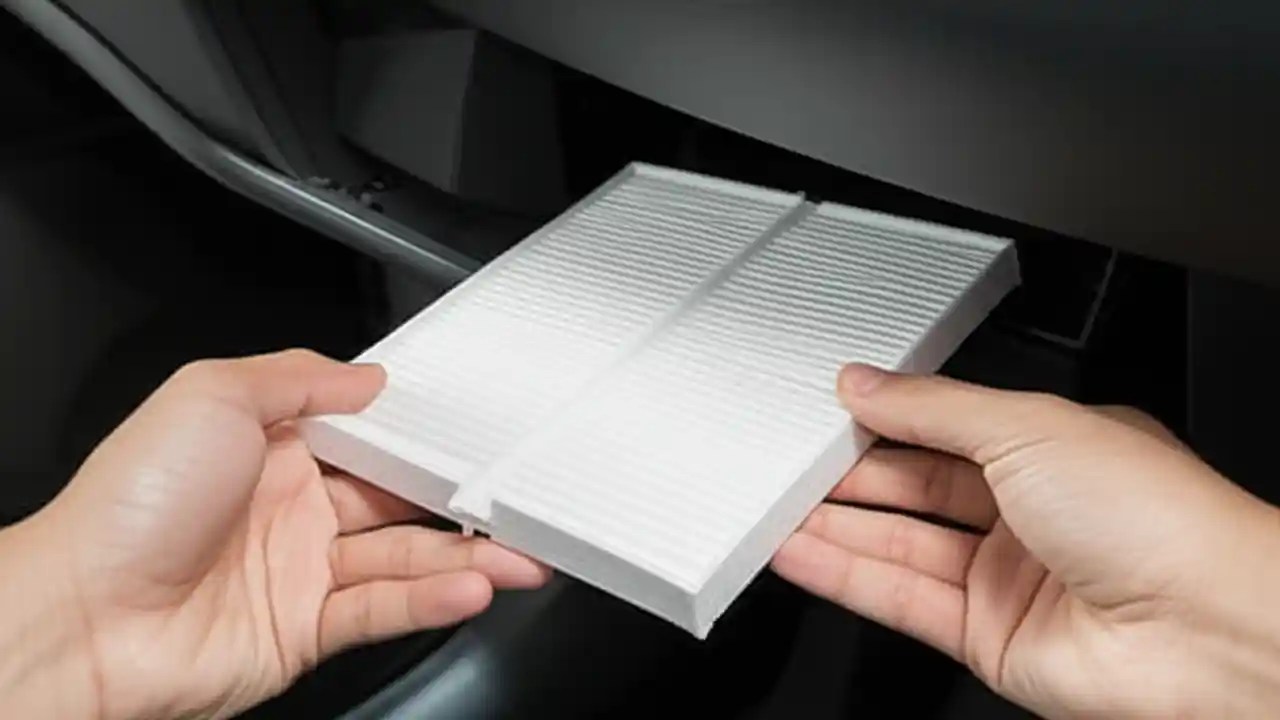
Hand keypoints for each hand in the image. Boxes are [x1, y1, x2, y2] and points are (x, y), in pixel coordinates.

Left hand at [0, 350, 549, 719]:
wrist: (82, 617)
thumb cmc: (127, 503)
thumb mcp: (211, 393)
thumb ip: (300, 378)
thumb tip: (369, 377)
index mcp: (272, 448)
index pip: (372, 438)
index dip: (424, 438)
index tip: (475, 436)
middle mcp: (292, 509)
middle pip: (401, 502)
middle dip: (462, 501)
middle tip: (517, 498)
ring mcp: (301, 571)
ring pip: (405, 560)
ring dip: (466, 558)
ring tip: (519, 556)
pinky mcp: (305, 630)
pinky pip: (384, 609)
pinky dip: (431, 600)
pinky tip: (469, 587)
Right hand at [773, 364, 1279, 717]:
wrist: (1208, 631)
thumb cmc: (1160, 519)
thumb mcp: (1028, 424)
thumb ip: (931, 408)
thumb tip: (866, 384)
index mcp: (1053, 449)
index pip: (944, 428)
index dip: (884, 419)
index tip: (828, 408)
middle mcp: (1031, 514)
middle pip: (915, 489)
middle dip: (849, 473)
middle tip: (786, 458)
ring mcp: (1008, 579)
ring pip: (899, 545)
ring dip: (833, 526)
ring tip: (772, 505)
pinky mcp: (988, 638)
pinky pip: (899, 599)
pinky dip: (843, 575)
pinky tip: (800, 552)